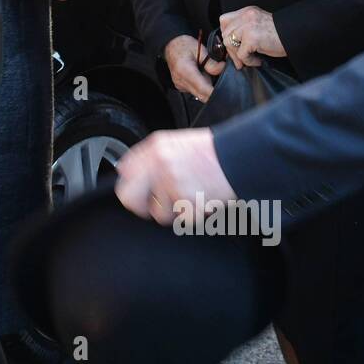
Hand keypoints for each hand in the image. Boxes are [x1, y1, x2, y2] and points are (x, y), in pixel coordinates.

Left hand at [114, 127, 236, 226]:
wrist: (238, 156)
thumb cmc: (210, 152)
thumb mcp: (175, 143)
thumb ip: (149, 156)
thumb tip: (125, 170)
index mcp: (155, 148)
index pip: (125, 172)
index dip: (130, 185)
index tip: (138, 191)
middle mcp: (159, 165)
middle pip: (130, 197)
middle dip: (141, 205)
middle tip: (154, 205)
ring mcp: (172, 184)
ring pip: (159, 214)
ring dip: (174, 211)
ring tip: (190, 196)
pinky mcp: (187, 201)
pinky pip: (183, 220)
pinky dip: (194, 215)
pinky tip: (201, 199)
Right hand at [164, 34, 224, 102]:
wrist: (171, 45)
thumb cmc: (184, 45)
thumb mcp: (200, 49)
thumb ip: (211, 62)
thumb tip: (222, 69)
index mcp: (185, 71)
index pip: (203, 89)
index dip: (215, 93)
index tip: (225, 93)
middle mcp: (181, 81)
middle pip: (202, 96)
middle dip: (214, 91)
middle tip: (221, 81)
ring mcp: (180, 85)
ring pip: (200, 95)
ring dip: (207, 88)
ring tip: (207, 73)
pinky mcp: (181, 87)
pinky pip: (195, 92)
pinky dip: (202, 87)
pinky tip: (201, 76)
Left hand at [218, 6, 285, 68]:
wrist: (295, 36)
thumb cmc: (280, 34)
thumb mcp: (258, 25)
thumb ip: (244, 29)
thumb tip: (229, 45)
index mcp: (247, 12)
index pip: (225, 21)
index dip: (226, 35)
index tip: (233, 45)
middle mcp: (246, 16)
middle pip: (225, 34)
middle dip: (231, 49)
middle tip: (241, 59)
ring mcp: (248, 26)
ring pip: (229, 43)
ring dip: (238, 56)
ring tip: (250, 59)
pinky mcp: (252, 38)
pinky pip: (241, 54)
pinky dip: (248, 61)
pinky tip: (258, 60)